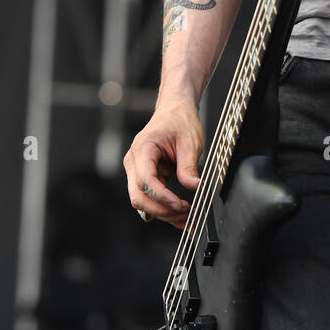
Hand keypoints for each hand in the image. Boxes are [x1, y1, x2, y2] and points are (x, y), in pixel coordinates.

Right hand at [123, 101, 204, 227]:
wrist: (175, 111)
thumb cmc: (180, 120)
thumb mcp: (190, 142)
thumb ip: (189, 167)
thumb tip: (195, 187)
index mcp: (143, 149)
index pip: (145, 180)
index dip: (162, 196)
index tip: (180, 204)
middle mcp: (135, 161)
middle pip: (138, 196)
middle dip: (161, 210)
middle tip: (186, 215)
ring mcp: (137, 170)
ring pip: (143, 201)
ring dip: (164, 213)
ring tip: (188, 219)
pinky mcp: (146, 177)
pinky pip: (151, 198)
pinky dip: (165, 209)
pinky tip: (180, 217)